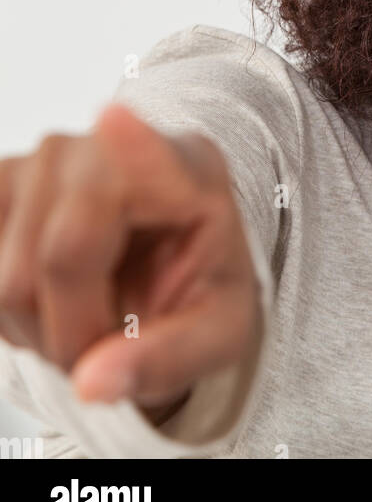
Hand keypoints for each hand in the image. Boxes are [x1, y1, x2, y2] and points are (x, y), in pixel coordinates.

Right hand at [0, 104, 261, 410]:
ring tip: (84, 318)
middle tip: (106, 348)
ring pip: (7, 275)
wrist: (173, 251)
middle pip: (62, 253)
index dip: (128, 142)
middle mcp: (109, 146)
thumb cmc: (201, 281)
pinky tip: (48, 300)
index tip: (113, 119)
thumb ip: (169, 360)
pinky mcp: (1, 179)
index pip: (147, 157)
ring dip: (38, 328)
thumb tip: (92, 383)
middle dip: (74, 333)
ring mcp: (45, 156)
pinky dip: (6, 308)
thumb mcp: (220, 332)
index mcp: (188, 171)